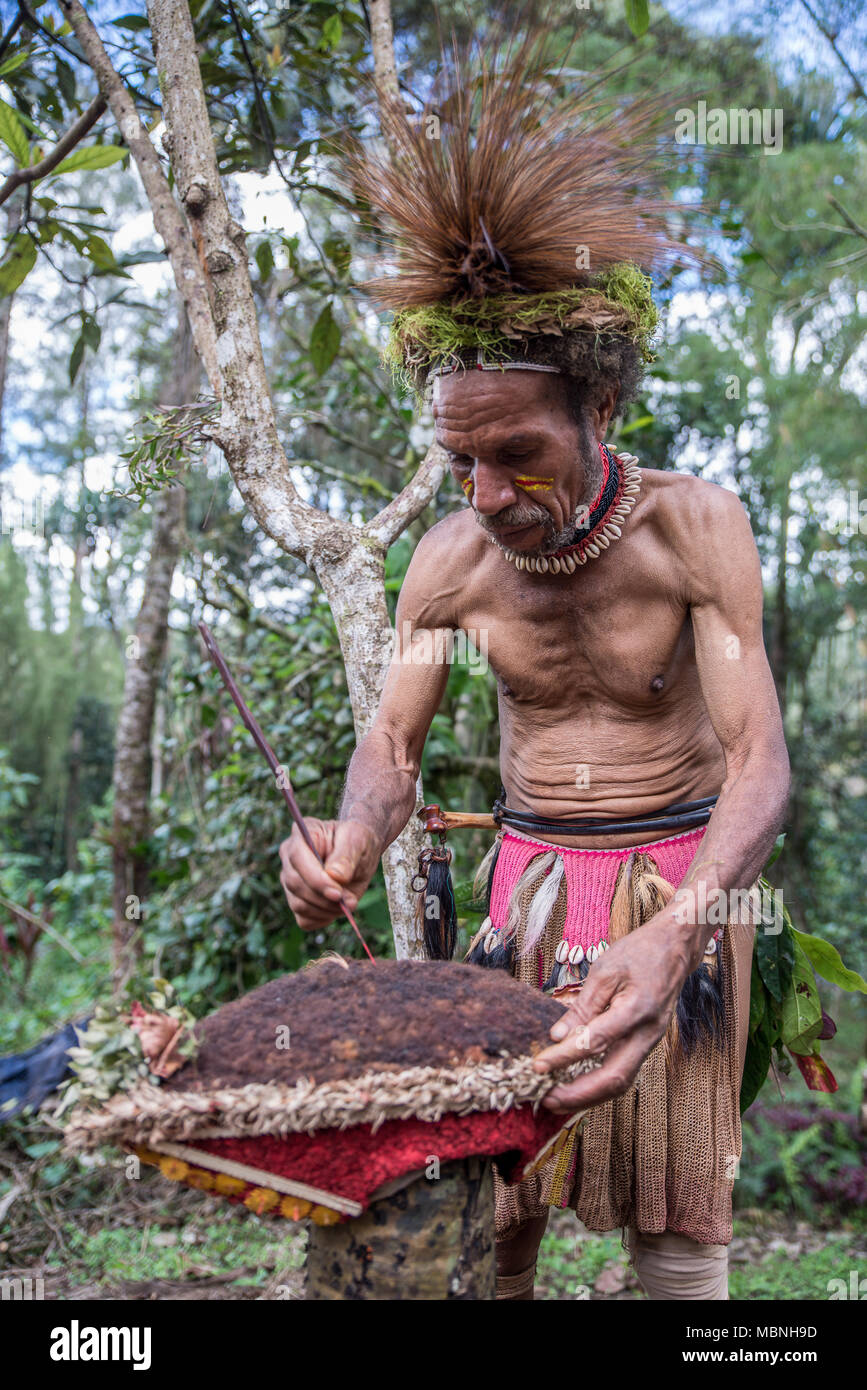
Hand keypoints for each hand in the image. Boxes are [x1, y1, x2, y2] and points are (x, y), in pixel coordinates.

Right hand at [279, 818, 380, 930]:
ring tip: (349, 902)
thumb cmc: (357, 841)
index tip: (338, 893)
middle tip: (350, 901)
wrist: (359, 854)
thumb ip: (347, 855)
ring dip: (327, 910)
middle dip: (324, 898)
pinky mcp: (297, 900)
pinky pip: (304, 919)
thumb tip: (335, 877)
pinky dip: (323, 919)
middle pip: (295, 884)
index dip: (315, 879)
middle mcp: (289, 857)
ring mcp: (290, 880)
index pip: (297, 857)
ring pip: (298, 905)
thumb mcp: (358, 840)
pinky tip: (338, 909)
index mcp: (301, 835)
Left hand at [533, 915, 692, 1111]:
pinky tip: (576, 1085)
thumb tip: (557, 1037)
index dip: (564, 1058)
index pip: (595, 1044)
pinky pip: (622, 1071)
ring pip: (620, 1082)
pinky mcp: (644, 1043)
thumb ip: (582, 1007)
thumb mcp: (604, 971)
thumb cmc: (640, 952)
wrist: (675, 948)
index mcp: (636, 1011)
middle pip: (614, 1079)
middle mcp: (647, 1035)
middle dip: (578, 1095)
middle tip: (546, 1100)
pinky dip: (598, 1084)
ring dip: (588, 1096)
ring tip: (557, 1100)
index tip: (538, 1066)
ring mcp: (649, 1043)